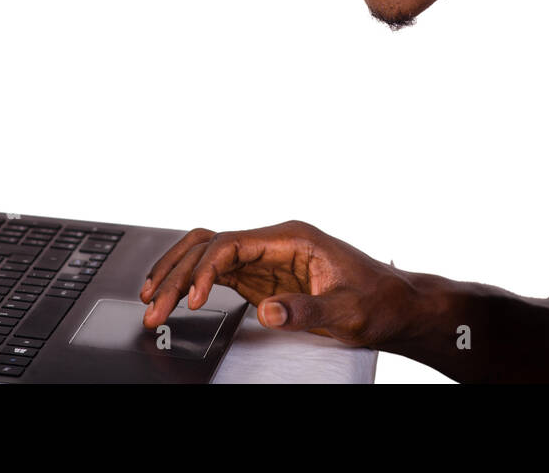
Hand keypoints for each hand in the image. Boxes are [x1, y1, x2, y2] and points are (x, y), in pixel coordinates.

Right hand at [139, 220, 411, 346]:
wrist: (396, 305)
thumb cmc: (378, 301)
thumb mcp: (347, 310)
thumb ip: (306, 309)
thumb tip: (266, 309)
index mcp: (293, 238)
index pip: (233, 242)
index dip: (204, 268)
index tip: (190, 298)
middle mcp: (275, 242)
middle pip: (211, 245)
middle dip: (178, 272)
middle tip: (154, 303)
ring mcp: (266, 258)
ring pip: (208, 253)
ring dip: (178, 273)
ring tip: (152, 298)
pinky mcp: (263, 276)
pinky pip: (217, 270)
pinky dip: (192, 281)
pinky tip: (174, 296)